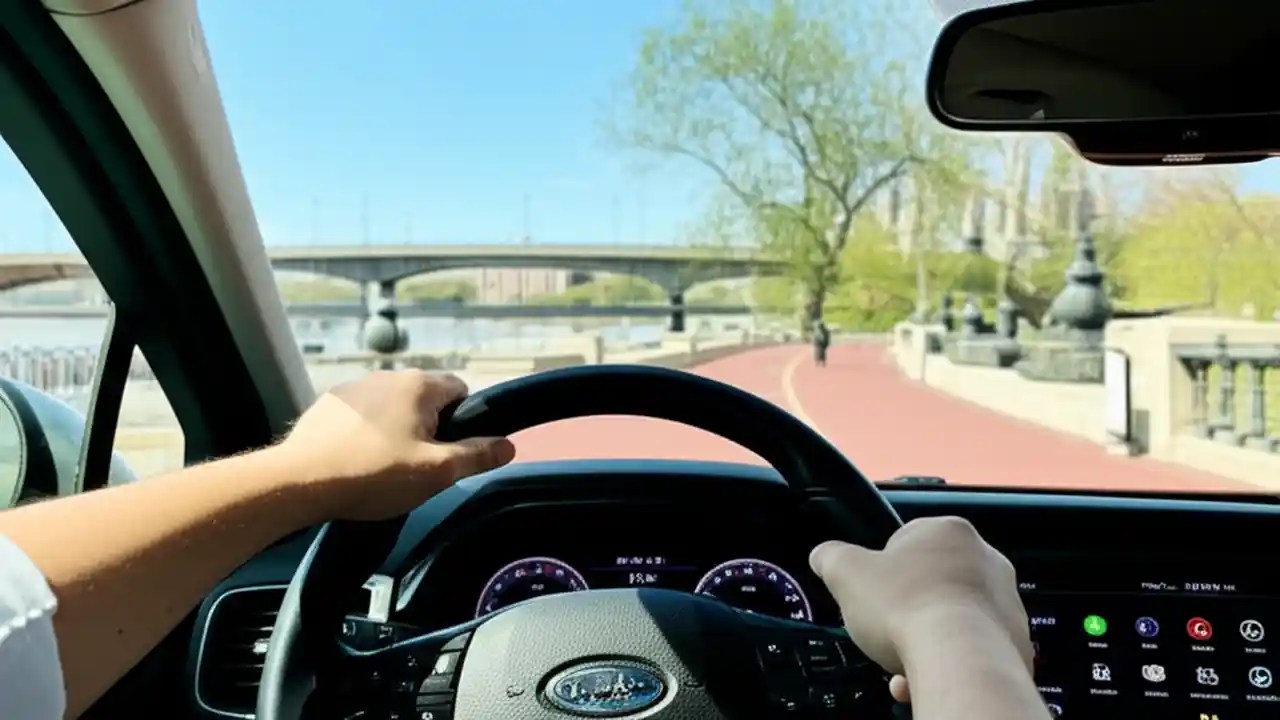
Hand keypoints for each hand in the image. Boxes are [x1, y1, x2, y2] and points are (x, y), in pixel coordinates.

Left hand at [280, 370, 514, 520]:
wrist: (300, 482)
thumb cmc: (375, 475)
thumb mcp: (437, 473)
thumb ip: (477, 456)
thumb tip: (510, 445)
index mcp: (418, 385)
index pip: (461, 390)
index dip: (463, 423)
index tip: (450, 453)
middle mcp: (387, 375)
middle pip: (425, 399)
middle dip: (428, 428)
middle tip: (418, 467)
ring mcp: (353, 387)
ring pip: (391, 406)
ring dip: (395, 428)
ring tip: (383, 467)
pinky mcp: (326, 404)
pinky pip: (361, 415)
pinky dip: (364, 432)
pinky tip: (354, 461)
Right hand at [809, 517, 1032, 683]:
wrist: (960, 660)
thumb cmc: (902, 605)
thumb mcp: (846, 573)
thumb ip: (830, 557)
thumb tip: (823, 555)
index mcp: (948, 530)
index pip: (907, 540)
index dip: (883, 570)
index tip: (873, 594)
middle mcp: (986, 558)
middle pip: (931, 581)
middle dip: (906, 607)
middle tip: (885, 628)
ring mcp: (1007, 600)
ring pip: (952, 616)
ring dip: (926, 637)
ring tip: (903, 661)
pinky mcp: (1017, 639)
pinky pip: (973, 646)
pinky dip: (949, 659)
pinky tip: (925, 675)